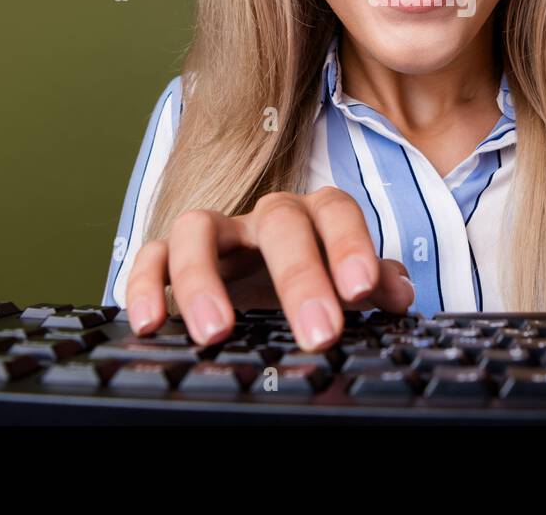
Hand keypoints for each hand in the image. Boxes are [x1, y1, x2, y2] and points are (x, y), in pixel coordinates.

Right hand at [123, 187, 415, 350]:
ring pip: (199, 228)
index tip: (361, 290)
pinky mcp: (173, 256)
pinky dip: (146, 283)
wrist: (265, 291)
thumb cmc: (314, 283)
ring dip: (203, 278)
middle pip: (279, 221)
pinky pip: (152, 255)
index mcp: (315, 217)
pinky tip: (151, 324)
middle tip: (318, 333)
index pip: (336, 212)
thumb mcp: (347, 287)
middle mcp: (265, 217)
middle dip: (300, 277)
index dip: (349, 245)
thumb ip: (375, 283)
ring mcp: (218, 234)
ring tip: (215, 333)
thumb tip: (399, 291)